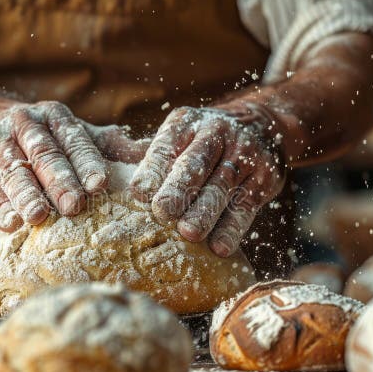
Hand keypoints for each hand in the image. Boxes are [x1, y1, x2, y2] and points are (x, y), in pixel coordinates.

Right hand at [0, 101, 148, 230]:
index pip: (74, 139)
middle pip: (44, 154)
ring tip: (38, 216)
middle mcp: (24, 123)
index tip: (101, 185)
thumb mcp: (71, 133)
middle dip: (60, 180)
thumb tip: (149, 154)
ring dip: (26, 194)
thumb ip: (107, 146)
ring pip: (12, 169)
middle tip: (75, 206)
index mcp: (55, 116)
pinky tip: (10, 224)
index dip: (87, 162)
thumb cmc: (39, 136)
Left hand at [129, 106, 285, 256]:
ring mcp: (243, 155)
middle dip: (178, 189)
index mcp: (185, 124)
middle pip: (195, 164)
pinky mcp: (263, 179)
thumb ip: (149, 156)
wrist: (261, 126)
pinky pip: (246, 206)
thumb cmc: (202, 142)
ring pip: (222, 186)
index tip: (138, 192)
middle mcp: (215, 134)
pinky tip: (219, 247)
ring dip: (205, 212)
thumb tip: (109, 178)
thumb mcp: (178, 135)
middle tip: (162, 212)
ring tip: (189, 233)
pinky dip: (233, 228)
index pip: (166, 146)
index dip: (152, 169)